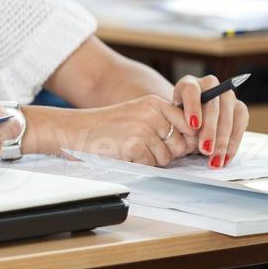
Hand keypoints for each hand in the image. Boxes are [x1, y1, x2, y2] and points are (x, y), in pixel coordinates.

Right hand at [56, 94, 196, 166]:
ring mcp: (144, 129)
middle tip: (144, 148)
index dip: (187, 140)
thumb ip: (164, 123)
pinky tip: (123, 154)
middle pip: (182, 145)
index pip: (191, 124)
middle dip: (168, 153)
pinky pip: (151, 165)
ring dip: (152, 160)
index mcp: (154, 102)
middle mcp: (152, 113)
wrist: (73, 129)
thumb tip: (194, 144)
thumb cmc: (105, 126)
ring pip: (167, 158)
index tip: (175, 145)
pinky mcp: (135, 146)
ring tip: (130, 149)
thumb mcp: (137, 114)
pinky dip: (139, 165)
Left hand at [175, 74, 248, 168]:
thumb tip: (186, 136)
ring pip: (229, 116)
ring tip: (215, 159)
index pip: (191, 90)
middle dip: (210, 131)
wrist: (189, 115)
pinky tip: (226, 157)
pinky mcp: (239, 107)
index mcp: (188, 83)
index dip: (193, 107)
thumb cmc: (177, 117)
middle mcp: (210, 85)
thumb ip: (178, 122)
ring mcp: (227, 95)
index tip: (192, 125)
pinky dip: (233, 143)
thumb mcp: (172, 118)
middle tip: (205, 150)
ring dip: (223, 141)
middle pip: (212, 106)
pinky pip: (241, 124)